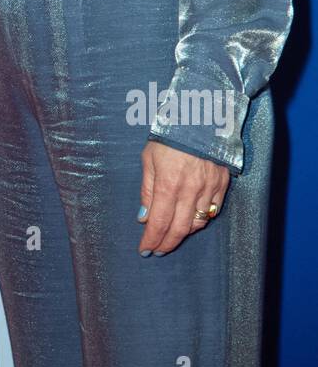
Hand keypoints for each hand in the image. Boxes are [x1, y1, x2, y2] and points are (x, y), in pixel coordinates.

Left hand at [138, 140, 230, 255]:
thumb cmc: (169, 135)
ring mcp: (209, 188)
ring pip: (198, 223)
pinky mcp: (222, 183)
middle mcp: (190, 190)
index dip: (152, 240)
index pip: (159, 222)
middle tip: (158, 250)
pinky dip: (201, 220)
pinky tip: (192, 221)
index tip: (145, 249)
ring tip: (172, 236)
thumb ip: (147, 190)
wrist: (200, 116)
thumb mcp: (149, 158)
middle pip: (179, 228)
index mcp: (168, 184)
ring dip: (183, 233)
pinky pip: (213, 210)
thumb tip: (144, 217)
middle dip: (166, 243)